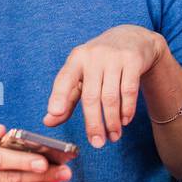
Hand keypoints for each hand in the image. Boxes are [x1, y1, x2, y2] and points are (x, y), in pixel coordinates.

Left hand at [44, 25, 166, 147]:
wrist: (132, 37)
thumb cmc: (100, 62)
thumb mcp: (81, 74)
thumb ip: (65, 98)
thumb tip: (48, 121)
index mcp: (76, 58)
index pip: (64, 79)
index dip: (58, 96)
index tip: (54, 114)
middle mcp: (94, 55)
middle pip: (91, 96)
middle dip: (94, 123)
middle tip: (97, 143)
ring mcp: (114, 57)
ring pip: (111, 97)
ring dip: (112, 121)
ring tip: (113, 137)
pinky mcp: (133, 60)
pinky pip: (129, 90)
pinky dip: (127, 109)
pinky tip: (125, 121)